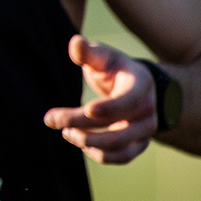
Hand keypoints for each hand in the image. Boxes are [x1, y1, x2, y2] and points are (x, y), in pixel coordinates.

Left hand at [42, 35, 155, 163]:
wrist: (133, 85)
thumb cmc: (113, 67)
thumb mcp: (102, 56)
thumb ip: (88, 52)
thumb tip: (75, 42)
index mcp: (141, 84)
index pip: (129, 100)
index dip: (109, 107)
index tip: (85, 108)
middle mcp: (148, 110)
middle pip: (117, 128)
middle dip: (81, 124)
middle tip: (51, 119)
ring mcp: (146, 129)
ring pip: (119, 146)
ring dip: (89, 143)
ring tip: (65, 132)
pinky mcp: (139, 144)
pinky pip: (123, 157)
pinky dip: (100, 155)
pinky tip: (79, 143)